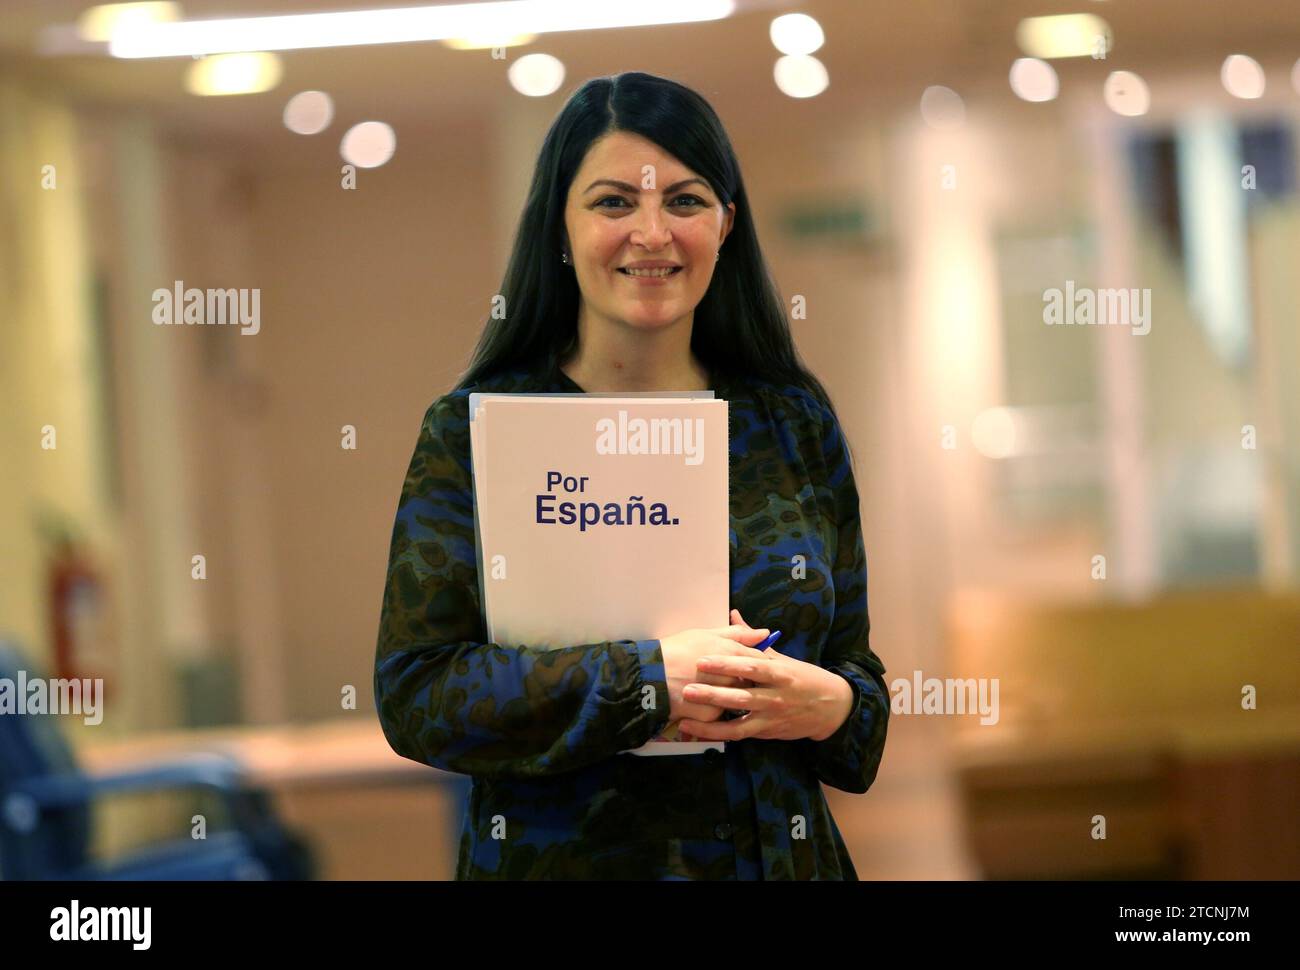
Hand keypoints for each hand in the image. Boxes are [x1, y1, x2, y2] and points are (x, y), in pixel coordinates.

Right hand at [659, 620, 771, 722]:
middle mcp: (731, 676)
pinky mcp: (711, 715)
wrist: (649, 676)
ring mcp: (722, 697)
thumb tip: (764, 633)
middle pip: (748, 682)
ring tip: (707, 689)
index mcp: (732, 653)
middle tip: (723, 678)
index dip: (756, 664)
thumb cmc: (675, 650)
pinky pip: (719, 714)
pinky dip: (712, 709)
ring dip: (728, 696)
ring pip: (735, 699)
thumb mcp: (705, 634)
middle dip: (740, 681)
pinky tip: (699, 702)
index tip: (752, 666)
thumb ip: (738, 634)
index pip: (758, 660)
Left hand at [676, 609, 853, 741]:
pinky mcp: (768, 733)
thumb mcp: (783, 657)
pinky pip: (742, 735)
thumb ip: (754, 641)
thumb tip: (733, 614)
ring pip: (739, 724)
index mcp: (779, 673)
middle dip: (713, 695)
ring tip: (686, 719)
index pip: (751, 667)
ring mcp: (771, 718)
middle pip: (741, 697)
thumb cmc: (803, 678)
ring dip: (711, 724)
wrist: (831, 708)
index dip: (726, 665)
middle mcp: (775, 697)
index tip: (702, 660)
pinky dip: (721, 735)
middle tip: (687, 690)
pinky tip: (700, 732)